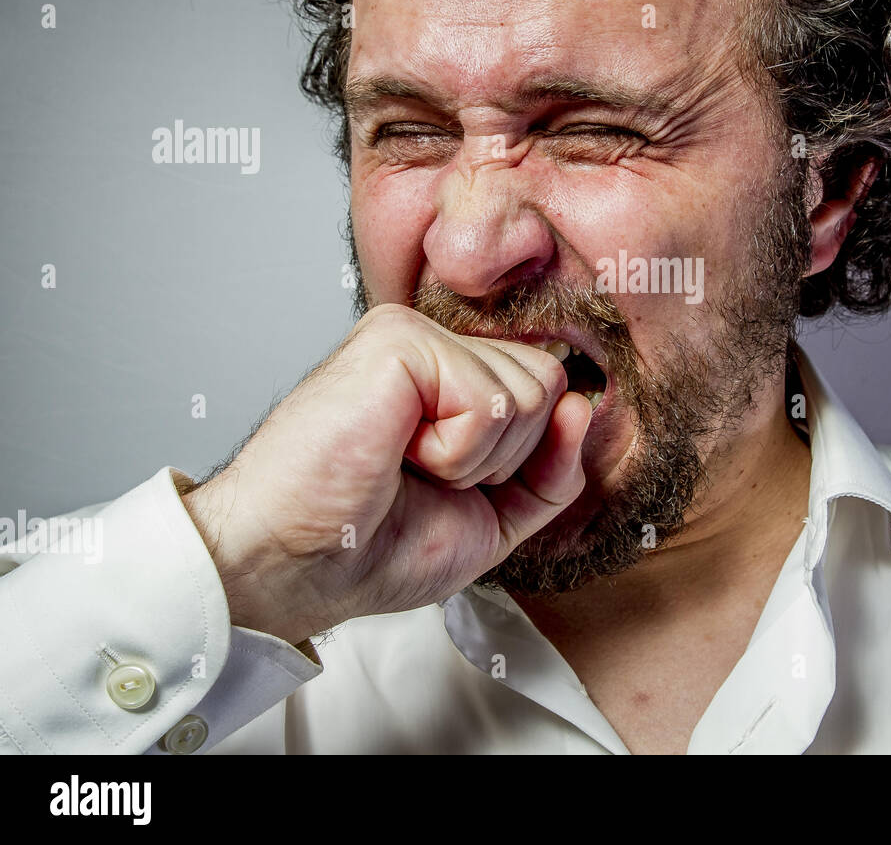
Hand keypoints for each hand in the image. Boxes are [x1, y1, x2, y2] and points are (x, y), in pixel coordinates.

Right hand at [180, 303, 590, 642]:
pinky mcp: (399, 339)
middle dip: (504, 460)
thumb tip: (582, 405)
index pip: (550, 394)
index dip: (522, 461)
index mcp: (452, 378)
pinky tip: (396, 453)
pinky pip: (492, 400)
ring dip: (476, 461)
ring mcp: (415, 335)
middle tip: (422, 477)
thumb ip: (552, 469)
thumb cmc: (371, 546)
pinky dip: (456, 453)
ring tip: (404, 465)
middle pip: (549, 386)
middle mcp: (435, 346)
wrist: (294, 568)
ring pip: (531, 393)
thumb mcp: (494, 518)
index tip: (449, 487)